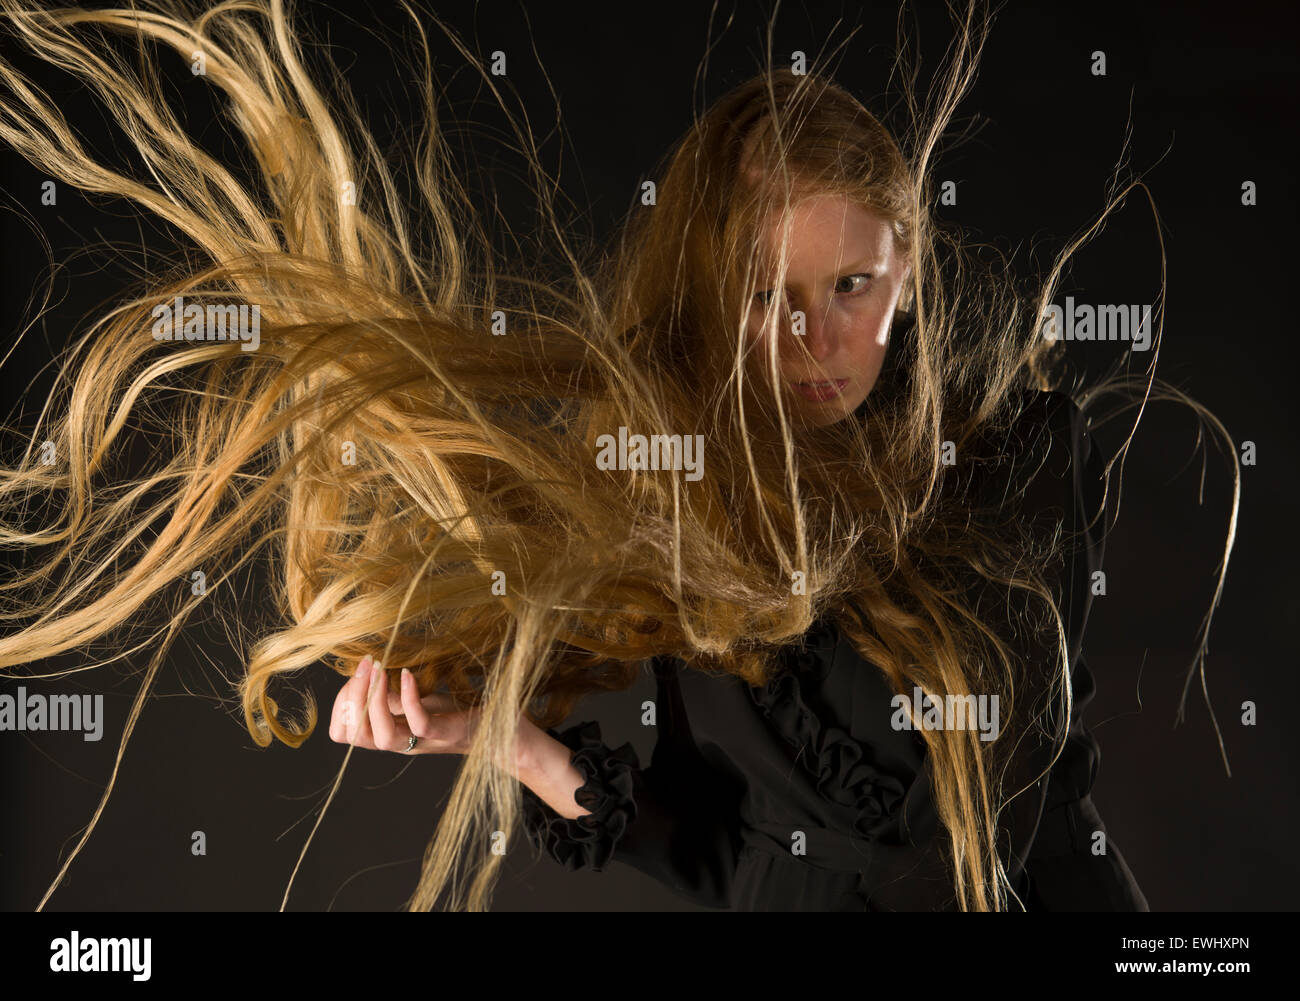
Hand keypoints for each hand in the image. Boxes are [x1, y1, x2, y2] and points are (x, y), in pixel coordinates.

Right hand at [328, 655, 478, 755]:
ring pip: (382, 738)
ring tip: (380, 669)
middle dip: (352, 699)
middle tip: (366, 665)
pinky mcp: (446, 733)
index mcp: (387, 733)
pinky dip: (409, 698)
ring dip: (374, 700)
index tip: (358, 676)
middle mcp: (400, 742)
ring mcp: (423, 740)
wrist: (494, 728)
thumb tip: (363, 675)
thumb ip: (388, 697)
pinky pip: (419, 724)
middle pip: (357, 736)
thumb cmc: (451, 712)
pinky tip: (407, 675)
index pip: (344, 733)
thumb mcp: (413, 701)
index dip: (341, 705)